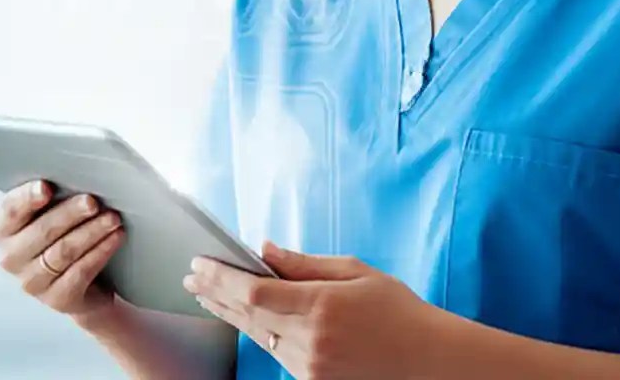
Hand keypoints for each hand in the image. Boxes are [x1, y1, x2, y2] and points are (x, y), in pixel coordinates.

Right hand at [0, 180, 125, 326]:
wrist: (88, 284)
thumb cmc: (67, 237)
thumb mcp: (56, 216)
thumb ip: (55, 197)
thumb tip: (79, 174)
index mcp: (5, 231)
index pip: (11, 211)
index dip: (27, 198)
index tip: (46, 187)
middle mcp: (12, 258)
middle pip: (42, 230)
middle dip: (70, 213)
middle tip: (93, 201)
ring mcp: (33, 282)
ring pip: (64, 251)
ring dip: (91, 232)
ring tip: (113, 218)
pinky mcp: (58, 299)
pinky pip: (80, 272)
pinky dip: (100, 252)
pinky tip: (115, 238)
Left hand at [183, 242, 440, 379]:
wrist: (428, 362)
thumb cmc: (397, 312)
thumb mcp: (356, 273)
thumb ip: (305, 264)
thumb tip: (265, 251)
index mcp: (321, 306)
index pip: (254, 292)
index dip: (220, 278)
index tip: (199, 263)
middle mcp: (310, 341)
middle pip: (246, 316)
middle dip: (215, 293)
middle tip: (192, 276)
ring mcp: (308, 367)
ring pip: (257, 336)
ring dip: (231, 312)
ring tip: (208, 293)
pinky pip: (277, 353)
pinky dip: (259, 332)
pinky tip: (244, 317)